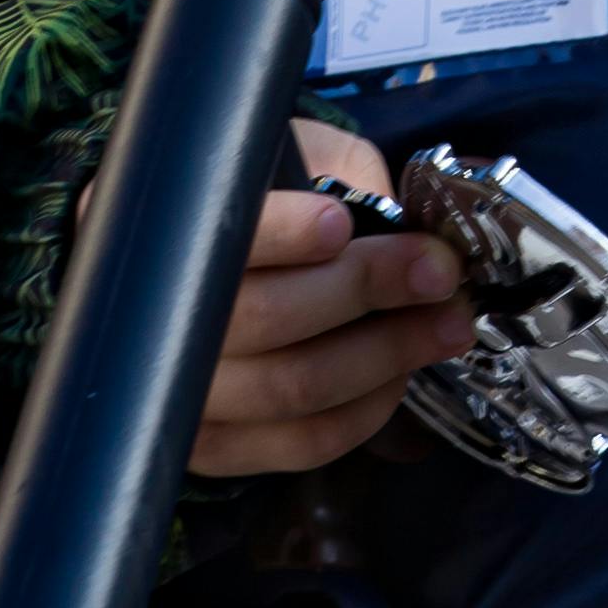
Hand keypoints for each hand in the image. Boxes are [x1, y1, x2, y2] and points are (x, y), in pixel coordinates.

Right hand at [183, 122, 474, 479]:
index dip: (283, 234)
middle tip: (439, 273)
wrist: (184, 279)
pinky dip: (364, 411)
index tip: (340, 223)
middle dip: (368, 290)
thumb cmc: (252, 208)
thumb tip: (399, 222)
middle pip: (268, 317)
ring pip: (294, 387)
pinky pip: (302, 442)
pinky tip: (398, 375)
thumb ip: (336, 176)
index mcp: (168, 236)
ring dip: (386, 356)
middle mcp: (161, 325)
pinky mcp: (219, 448)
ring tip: (446, 324)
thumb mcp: (288, 158)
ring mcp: (188, 398)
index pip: (221, 238)